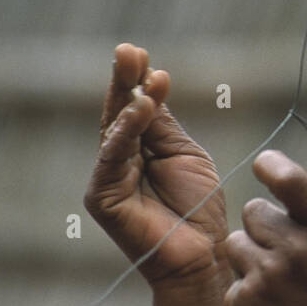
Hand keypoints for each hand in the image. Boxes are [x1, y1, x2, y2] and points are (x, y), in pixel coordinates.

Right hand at [84, 43, 229, 294]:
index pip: (134, 109)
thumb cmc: (197, 208)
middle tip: (129, 51)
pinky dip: (125, 133)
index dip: (138, 81)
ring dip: (125, 99)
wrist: (203, 255)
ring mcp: (107, 179)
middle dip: (123, 80)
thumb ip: (163, 125)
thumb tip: (150, 82)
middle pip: (118, 113)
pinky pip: (111, 159)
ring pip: (113, 131)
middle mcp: (117, 161)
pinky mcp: (103, 198)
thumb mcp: (184, 155)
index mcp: (138, 149)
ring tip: (138, 71)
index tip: (143, 54)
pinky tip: (138, 110)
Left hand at [223, 151, 306, 305]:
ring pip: (236, 244)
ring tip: (278, 285)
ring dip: (251, 258)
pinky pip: (233, 281)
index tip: (266, 166)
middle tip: (284, 253)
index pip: (290, 179)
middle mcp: (295, 249)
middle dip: (264, 227)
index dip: (271, 165)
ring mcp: (266, 277)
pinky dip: (248, 293)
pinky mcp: (243, 304)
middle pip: (254, 210)